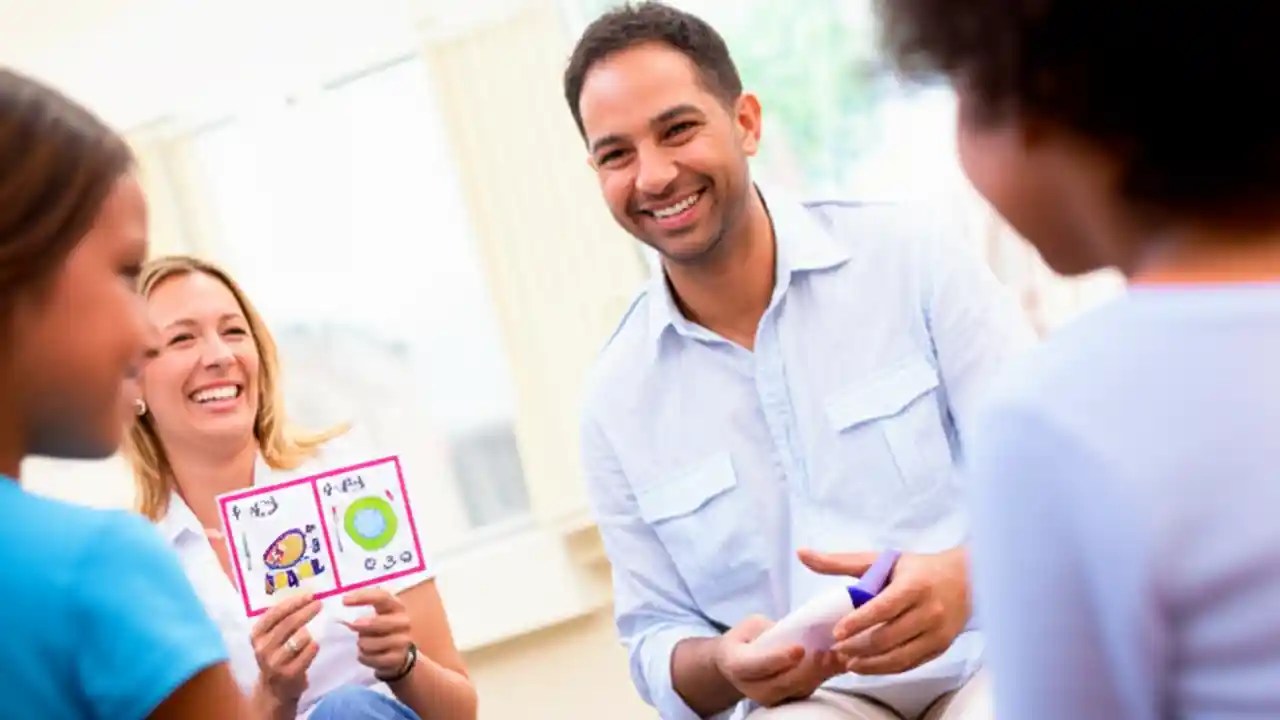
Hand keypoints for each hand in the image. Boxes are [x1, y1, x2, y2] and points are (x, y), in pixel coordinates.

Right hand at [250, 593, 321, 704]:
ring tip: (313, 631)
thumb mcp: (271, 637)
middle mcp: (262, 648)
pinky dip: (313, 647)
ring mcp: (274, 662)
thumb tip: (304, 595)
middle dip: (306, 611)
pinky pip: (307, 653)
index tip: (310, 595)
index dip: (293, 602)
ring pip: (298, 638)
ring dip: (309, 632)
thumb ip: (281, 619)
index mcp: (256, 635)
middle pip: (288, 624)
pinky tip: (315, 645)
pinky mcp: (288, 674)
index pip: (275, 613)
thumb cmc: (277, 655)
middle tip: (319, 604)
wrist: (275, 689)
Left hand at [341, 588, 413, 677]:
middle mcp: (403, 622)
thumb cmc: (381, 629)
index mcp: (396, 606)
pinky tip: (363, 655)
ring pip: (376, 643)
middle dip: (364, 625)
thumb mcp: (376, 614)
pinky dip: (366, 658)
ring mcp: (403, 641)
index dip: (363, 597)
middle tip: (352, 626)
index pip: (382, 597)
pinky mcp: (399, 658)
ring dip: (363, 644)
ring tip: (361, 643)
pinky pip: (376, 659)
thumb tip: (343, 603)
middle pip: (380, 622)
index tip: (344, 601)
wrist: (398, 653)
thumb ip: (363, 608)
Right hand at [714, 615, 843, 707]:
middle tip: (828, 652)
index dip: (779, 658)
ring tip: (840, 656)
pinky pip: (808, 690)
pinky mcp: (788, 700)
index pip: (759, 664)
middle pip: (784, 682)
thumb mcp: (752, 626)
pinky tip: (840, 663)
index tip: (799, 649)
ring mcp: (772, 699)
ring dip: (822, 673)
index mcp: (738, 664)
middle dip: (809, 668)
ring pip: (800, 689)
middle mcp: (754, 688)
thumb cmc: (746, 639)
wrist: (736, 664)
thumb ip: (773, 630)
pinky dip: (824, 677)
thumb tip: (804, 628)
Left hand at [799, 547, 969, 674]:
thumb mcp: (881, 560)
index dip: (858, 623)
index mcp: (913, 585)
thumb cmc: (915, 569)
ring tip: (847, 661)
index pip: (882, 608)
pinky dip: (886, 668)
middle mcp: (929, 610)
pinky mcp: (941, 647)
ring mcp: (937, 632)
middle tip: (835, 650)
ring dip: (869, 664)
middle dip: (857, 647)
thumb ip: (839, 561)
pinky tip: (867, 665)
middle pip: (887, 637)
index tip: (836, 632)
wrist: (965, 580)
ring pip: (898, 656)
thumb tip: (801, 554)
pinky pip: (909, 664)